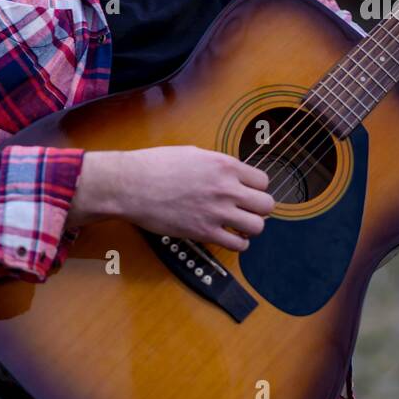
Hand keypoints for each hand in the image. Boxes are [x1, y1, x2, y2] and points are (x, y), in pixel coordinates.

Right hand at [68, 147, 274, 251]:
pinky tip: (229, 238)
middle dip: (259, 208)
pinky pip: (238, 245)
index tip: (248, 192)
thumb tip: (231, 174)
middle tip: (247, 210)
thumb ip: (218, 165)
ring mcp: (217, 212)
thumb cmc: (157, 166)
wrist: (131, 185)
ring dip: (251, 227)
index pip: (263, 181)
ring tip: (239, 225)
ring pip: (257, 227)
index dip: (257, 188)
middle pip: (267, 205)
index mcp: (225, 165)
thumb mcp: (194, 153)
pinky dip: (238, 244)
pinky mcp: (204, 233)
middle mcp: (226, 188)